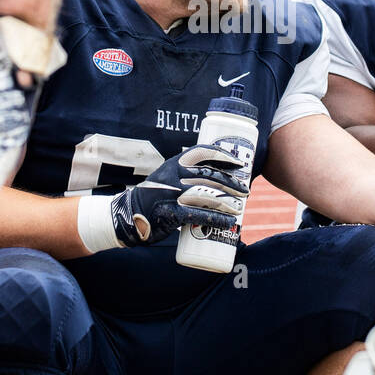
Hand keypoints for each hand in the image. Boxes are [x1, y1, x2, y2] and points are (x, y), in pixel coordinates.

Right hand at [84, 145, 249, 249]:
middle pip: (210, 175)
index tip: (240, 164)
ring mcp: (172, 195)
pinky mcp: (171, 214)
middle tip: (246, 191)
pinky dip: (217, 219)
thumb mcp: (168, 176)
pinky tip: (229, 222)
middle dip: (232, 183)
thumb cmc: (155, 196)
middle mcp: (173, 176)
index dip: (223, 155)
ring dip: (228, 202)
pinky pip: (199, 215)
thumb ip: (187, 173)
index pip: (202, 152)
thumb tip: (219, 174)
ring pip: (207, 195)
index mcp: (174, 163)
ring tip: (240, 207)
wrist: (128, 215)